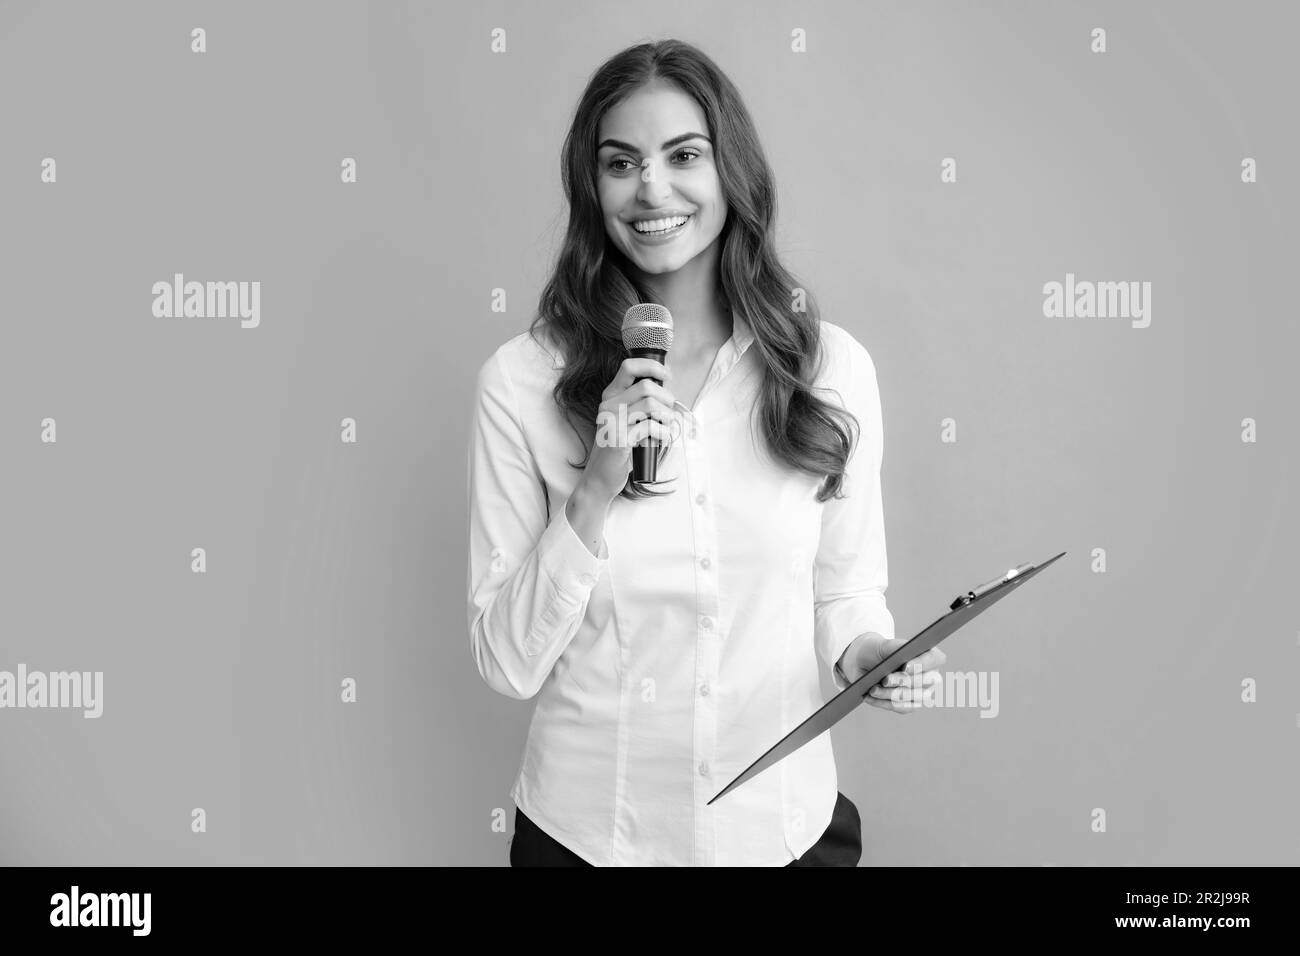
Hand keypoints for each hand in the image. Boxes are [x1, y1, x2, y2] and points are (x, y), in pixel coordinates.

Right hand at [582, 357, 678, 500]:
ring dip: (667, 416)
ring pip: (651, 404)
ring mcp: (612, 421)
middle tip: (668, 413)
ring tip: (666, 427)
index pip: (629, 366)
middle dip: (666, 398)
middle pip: (646, 385)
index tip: (666, 375)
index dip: (652, 366)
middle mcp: (608, 405)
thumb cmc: (620, 449)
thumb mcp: (625, 421)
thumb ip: (639, 404)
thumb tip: (666, 390)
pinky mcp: (619, 439)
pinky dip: (663, 432)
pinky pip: (650, 426)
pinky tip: (661, 438)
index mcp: (610, 396)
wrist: (601, 477)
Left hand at [839, 633, 945, 713]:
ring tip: (873, 689)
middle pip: (923, 682)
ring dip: (889, 694)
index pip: (935, 659)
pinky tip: (870, 697)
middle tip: (885, 680)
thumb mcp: (883, 645)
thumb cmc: (877, 651)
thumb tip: (903, 658)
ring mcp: (922, 693)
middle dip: (902, 681)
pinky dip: (883, 703)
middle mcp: (931, 676)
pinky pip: (900, 707)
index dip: (923, 664)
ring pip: (910, 696)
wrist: (864, 663)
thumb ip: (895, 648)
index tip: (906, 666)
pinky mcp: (910, 705)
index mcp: (929, 655)